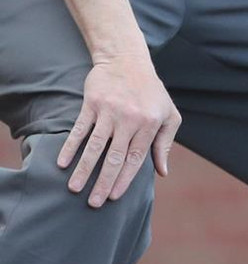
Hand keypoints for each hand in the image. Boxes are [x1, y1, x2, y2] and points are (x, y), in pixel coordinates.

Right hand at [58, 54, 179, 207]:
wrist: (127, 60)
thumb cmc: (152, 92)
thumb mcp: (169, 115)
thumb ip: (165, 143)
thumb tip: (163, 172)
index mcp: (150, 125)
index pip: (135, 158)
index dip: (125, 179)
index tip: (115, 197)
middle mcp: (130, 120)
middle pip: (114, 157)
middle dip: (104, 182)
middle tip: (95, 203)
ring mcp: (109, 112)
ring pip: (95, 147)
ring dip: (84, 170)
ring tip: (75, 188)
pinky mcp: (92, 104)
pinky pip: (80, 129)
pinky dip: (70, 147)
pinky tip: (62, 163)